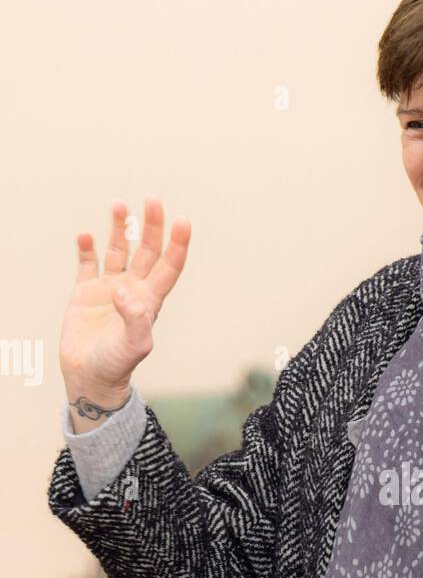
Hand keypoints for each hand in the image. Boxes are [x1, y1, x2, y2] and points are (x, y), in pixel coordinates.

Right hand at [60, 197, 190, 403]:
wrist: (90, 377)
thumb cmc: (117, 365)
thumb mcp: (134, 345)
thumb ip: (135, 319)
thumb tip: (124, 291)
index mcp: (150, 300)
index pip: (169, 266)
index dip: (178, 244)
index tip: (183, 221)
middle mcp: (132, 289)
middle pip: (146, 250)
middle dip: (151, 226)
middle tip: (152, 200)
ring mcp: (109, 288)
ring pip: (118, 250)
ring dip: (119, 228)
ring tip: (119, 205)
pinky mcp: (85, 292)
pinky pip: (87, 264)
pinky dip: (87, 248)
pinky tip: (86, 236)